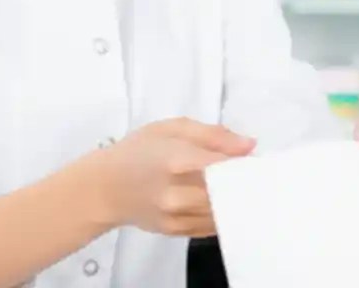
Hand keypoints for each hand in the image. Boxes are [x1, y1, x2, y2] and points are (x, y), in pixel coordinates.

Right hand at [100, 118, 254, 237]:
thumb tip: (248, 145)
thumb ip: (212, 134)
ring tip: (234, 184)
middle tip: (247, 171)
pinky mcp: (175, 231)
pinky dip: (221, 213)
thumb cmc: (137, 151)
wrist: (105, 187)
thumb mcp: (171, 128)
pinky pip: (211, 226)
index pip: (225, 165)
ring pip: (223, 212)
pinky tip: (219, 200)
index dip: (245, 163)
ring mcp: (175, 216)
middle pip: (228, 192)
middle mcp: (176, 193)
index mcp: (176, 159)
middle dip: (243, 182)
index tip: (252, 158)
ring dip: (235, 199)